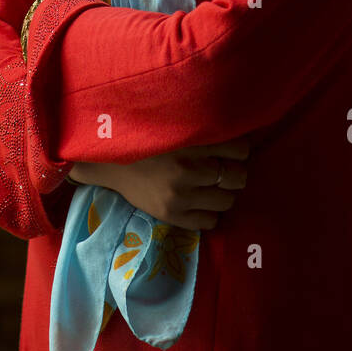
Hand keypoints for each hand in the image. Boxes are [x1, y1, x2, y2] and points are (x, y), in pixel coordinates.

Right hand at [68, 136, 252, 230]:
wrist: (111, 164)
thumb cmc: (146, 142)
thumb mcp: (176, 129)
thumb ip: (204, 130)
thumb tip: (240, 134)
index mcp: (190, 144)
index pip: (239, 150)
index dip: (240, 151)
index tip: (231, 152)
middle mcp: (187, 171)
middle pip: (237, 177)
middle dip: (235, 174)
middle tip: (225, 171)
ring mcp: (180, 196)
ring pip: (227, 201)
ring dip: (224, 194)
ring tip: (213, 188)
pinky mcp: (172, 216)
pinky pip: (210, 221)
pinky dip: (211, 213)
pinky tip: (201, 203)